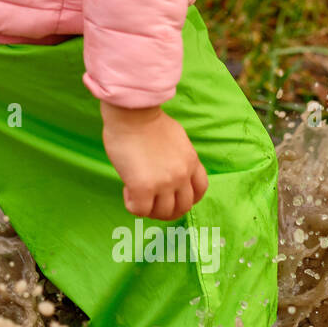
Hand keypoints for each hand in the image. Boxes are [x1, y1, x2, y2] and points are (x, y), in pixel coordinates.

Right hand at [101, 103, 208, 220]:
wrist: (133, 113)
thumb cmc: (148, 120)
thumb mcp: (177, 139)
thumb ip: (179, 157)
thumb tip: (169, 168)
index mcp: (191, 162)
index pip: (200, 191)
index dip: (187, 199)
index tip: (173, 197)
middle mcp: (182, 175)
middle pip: (183, 207)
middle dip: (167, 210)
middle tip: (152, 203)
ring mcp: (164, 183)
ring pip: (163, 213)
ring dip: (150, 209)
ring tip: (137, 195)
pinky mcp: (143, 187)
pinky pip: (140, 210)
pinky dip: (133, 205)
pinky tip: (127, 190)